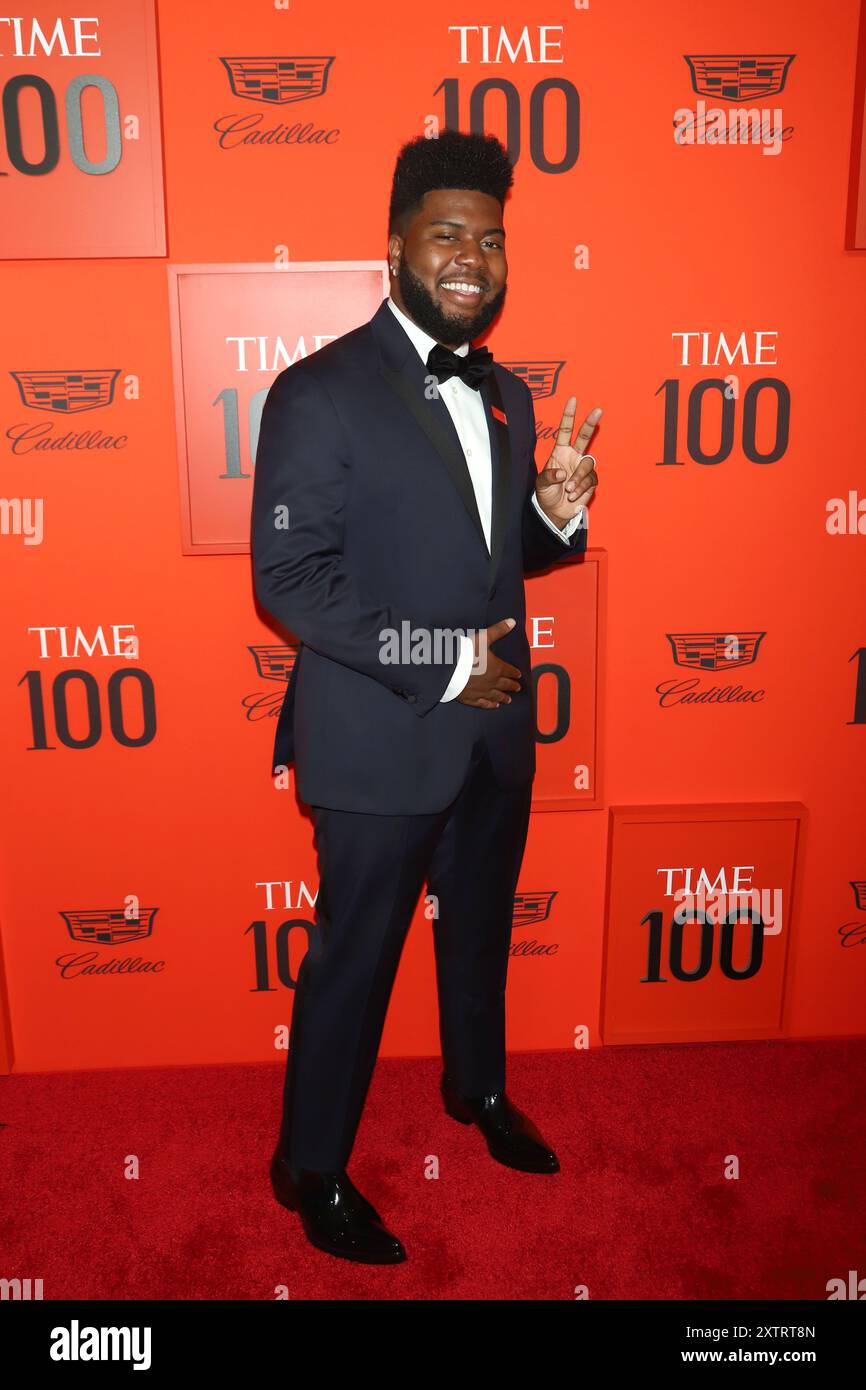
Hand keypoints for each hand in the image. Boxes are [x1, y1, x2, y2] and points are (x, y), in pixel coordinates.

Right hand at [456, 618, 521, 709]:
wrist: (450, 671)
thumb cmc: (467, 653)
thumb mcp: (483, 638)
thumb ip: (498, 630)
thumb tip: (513, 621)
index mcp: (497, 667)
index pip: (509, 671)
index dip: (515, 673)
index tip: (519, 675)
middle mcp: (493, 682)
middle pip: (505, 684)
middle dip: (512, 686)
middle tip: (518, 688)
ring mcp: (483, 692)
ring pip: (496, 696)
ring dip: (504, 697)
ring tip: (509, 700)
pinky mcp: (472, 698)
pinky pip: (484, 703)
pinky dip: (490, 705)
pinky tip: (494, 706)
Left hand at [535, 398, 601, 527]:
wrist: (555, 511)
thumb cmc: (547, 494)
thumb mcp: (541, 484)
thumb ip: (549, 477)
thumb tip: (562, 474)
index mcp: (560, 452)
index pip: (565, 430)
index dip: (569, 416)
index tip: (573, 400)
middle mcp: (573, 457)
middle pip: (585, 436)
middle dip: (590, 423)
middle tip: (598, 409)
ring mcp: (583, 468)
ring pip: (586, 465)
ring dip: (577, 478)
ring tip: (568, 490)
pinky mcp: (591, 481)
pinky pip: (590, 480)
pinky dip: (581, 489)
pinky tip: (573, 496)